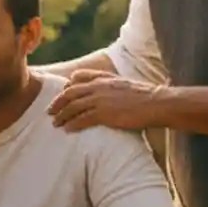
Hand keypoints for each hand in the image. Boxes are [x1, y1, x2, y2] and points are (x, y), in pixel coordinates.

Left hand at [47, 69, 165, 131]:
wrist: (157, 103)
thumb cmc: (146, 97)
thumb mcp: (126, 85)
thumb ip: (113, 86)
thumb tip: (110, 94)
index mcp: (105, 78)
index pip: (78, 77)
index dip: (67, 86)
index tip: (63, 93)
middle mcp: (99, 86)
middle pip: (70, 92)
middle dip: (58, 102)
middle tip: (50, 111)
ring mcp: (100, 99)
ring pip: (72, 107)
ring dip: (61, 115)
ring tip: (55, 123)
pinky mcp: (104, 114)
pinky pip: (81, 119)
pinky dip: (72, 124)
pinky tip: (67, 129)